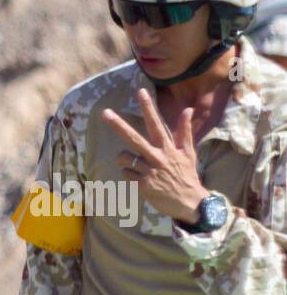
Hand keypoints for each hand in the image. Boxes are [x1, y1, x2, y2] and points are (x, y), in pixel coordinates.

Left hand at [102, 90, 209, 225]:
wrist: (189, 202)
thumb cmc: (187, 175)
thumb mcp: (188, 152)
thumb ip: (184, 131)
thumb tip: (187, 109)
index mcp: (168, 147)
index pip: (156, 123)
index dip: (148, 107)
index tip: (140, 92)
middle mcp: (157, 157)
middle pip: (133, 138)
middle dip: (118, 124)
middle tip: (104, 113)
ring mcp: (148, 171)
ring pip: (124, 157)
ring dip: (125, 159)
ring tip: (138, 164)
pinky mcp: (142, 184)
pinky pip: (126, 173)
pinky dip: (129, 173)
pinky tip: (140, 178)